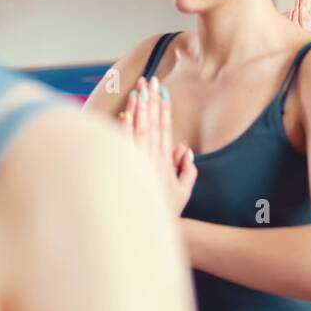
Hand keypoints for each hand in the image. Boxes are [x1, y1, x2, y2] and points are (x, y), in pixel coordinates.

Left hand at [119, 76, 196, 214]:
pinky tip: (124, 112)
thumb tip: (184, 149)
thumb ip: (187, 171)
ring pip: (137, 129)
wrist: (142, 230)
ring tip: (139, 89)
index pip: (165, 129)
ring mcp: (136, 162)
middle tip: (151, 80)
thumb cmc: (163, 212)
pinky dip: (124, 127)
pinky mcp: (123, 168)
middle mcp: (150, 159)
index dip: (165, 108)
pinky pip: (123, 143)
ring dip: (138, 108)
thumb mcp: (182, 193)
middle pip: (151, 123)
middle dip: (152, 100)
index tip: (163, 91)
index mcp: (164, 162)